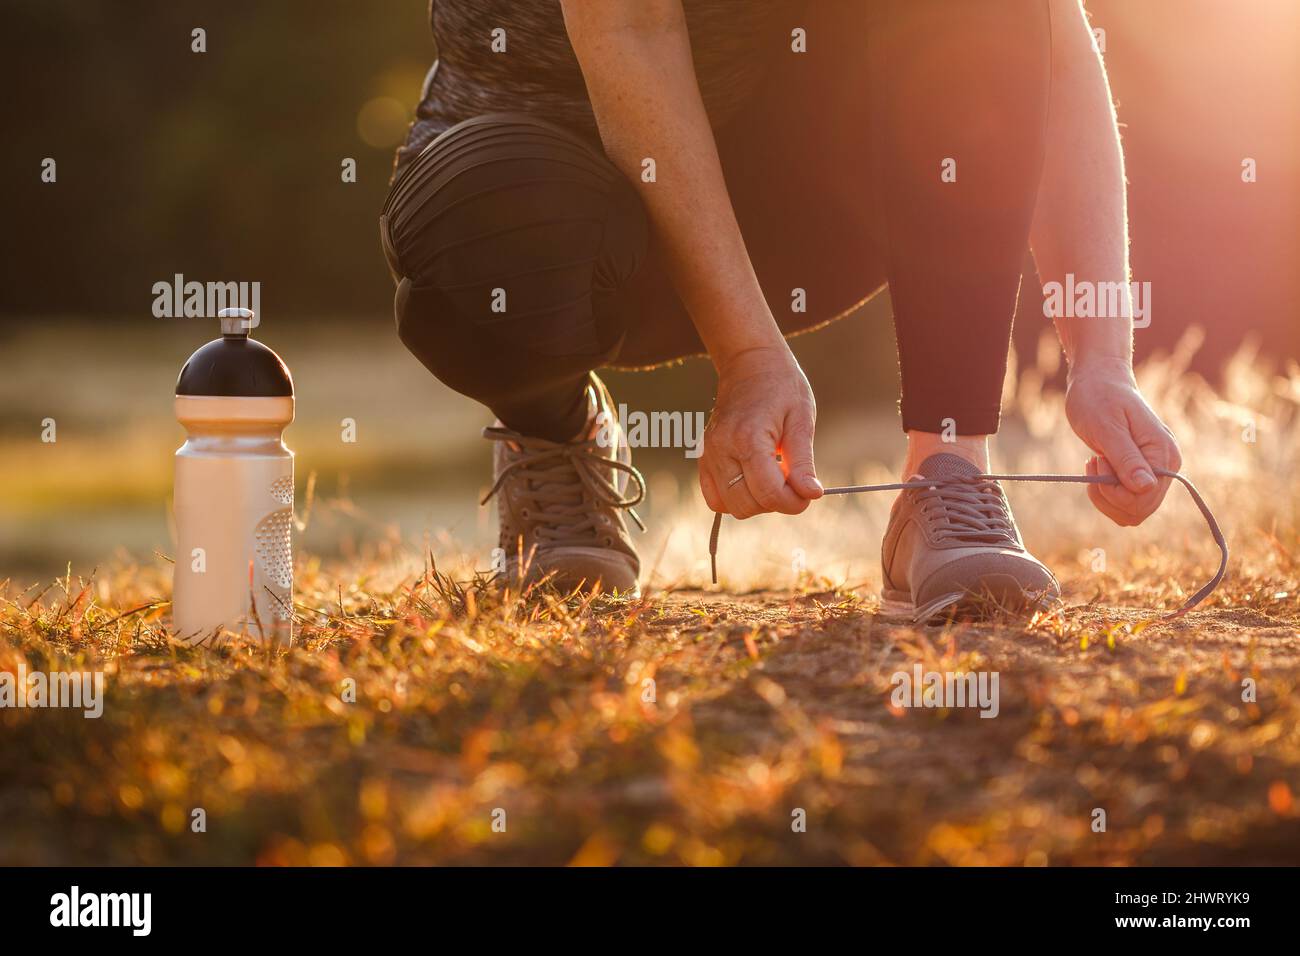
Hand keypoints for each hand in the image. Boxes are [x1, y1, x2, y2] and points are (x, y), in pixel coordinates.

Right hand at [700, 345, 823, 517]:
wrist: (750, 364)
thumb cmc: (781, 387)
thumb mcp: (801, 419)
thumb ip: (803, 462)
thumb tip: (812, 495)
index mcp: (747, 438)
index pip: (768, 493)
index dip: (794, 502)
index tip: (808, 493)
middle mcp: (721, 449)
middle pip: (747, 505)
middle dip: (776, 503)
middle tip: (791, 481)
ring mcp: (707, 455)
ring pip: (730, 507)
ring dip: (756, 502)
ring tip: (772, 476)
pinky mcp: (703, 459)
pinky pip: (715, 499)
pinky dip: (736, 499)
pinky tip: (754, 481)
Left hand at [1065, 359, 1181, 525]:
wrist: (1098, 382)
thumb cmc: (1099, 398)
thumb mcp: (1107, 428)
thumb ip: (1126, 458)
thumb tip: (1145, 488)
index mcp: (1164, 454)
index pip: (1144, 498)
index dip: (1115, 493)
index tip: (1098, 463)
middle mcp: (1166, 466)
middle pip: (1140, 510)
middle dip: (1109, 496)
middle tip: (1094, 463)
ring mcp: (1154, 472)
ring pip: (1132, 512)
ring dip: (1105, 497)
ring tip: (1095, 464)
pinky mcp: (1139, 474)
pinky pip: (1125, 503)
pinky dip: (1105, 495)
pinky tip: (1097, 469)